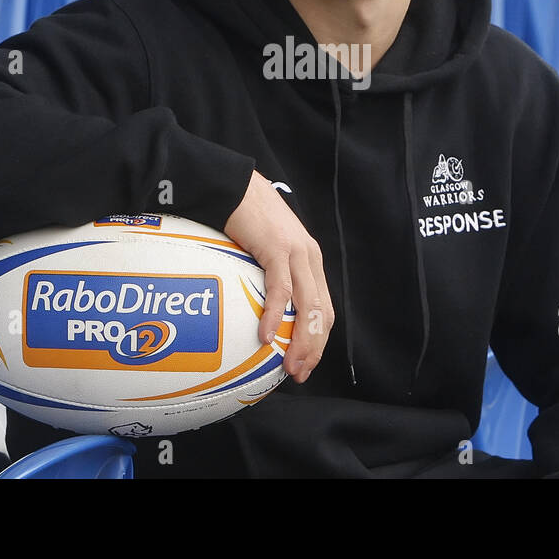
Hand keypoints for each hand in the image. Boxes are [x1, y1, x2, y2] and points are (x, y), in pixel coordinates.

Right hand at [223, 170, 333, 382]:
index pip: (324, 309)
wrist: (235, 185)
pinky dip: (276, 315)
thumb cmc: (244, 218)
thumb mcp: (263, 250)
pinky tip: (267, 336)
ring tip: (290, 365)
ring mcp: (295, 253)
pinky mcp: (276, 248)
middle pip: (322, 313)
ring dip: (301, 340)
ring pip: (308, 305)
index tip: (305, 365)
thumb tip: (252, 309)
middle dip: (314, 348)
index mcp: (309, 262)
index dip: (318, 340)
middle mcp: (309, 259)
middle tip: (299, 374)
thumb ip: (267, 275)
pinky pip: (279, 289)